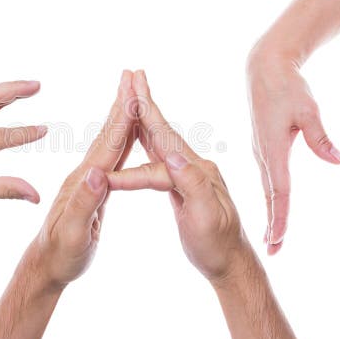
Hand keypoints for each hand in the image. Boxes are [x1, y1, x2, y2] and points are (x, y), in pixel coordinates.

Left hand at [28, 71, 135, 287]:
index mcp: (83, 181)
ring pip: (108, 142)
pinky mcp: (90, 188)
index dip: (123, 118)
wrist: (45, 266)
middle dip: (122, 104)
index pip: (107, 144)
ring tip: (133, 95)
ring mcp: (87, 180)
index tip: (135, 91)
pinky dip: (121, 141)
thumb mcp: (74, 233)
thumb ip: (85, 203)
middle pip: (107, 133)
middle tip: (134, 76)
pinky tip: (128, 135)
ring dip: (122, 117)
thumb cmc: (60, 255)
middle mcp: (84, 174)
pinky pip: (110, 157)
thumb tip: (97, 173)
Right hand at [108, 70, 250, 282]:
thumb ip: (193, 184)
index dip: (134, 154)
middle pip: (164, 131)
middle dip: (145, 104)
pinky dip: (147, 139)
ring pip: (161, 139)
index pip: (161, 157)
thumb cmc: (217, 246)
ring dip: (145, 116)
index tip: (109, 163)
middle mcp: (195, 166)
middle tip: (133, 75)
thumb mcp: (207, 218)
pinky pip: (160, 155)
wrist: (230, 263)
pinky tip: (140, 133)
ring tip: (133, 93)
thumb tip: (172, 156)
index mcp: (198, 172)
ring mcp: (190, 172)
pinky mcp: (184, 182)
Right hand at [246, 43, 339, 254]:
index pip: (279, 191)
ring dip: (272, 211)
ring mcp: (261, 150)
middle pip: (269, 195)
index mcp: (274, 149)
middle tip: (274, 250)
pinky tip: (276, 205)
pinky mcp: (263, 145)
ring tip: (275, 234)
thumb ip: (321, 138)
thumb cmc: (288, 87)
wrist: (265, 69)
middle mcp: (264, 153)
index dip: (280, 217)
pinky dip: (272, 195)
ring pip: (267, 187)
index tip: (278, 239)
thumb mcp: (309, 110)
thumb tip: (337, 162)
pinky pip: (268, 176)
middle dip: (272, 223)